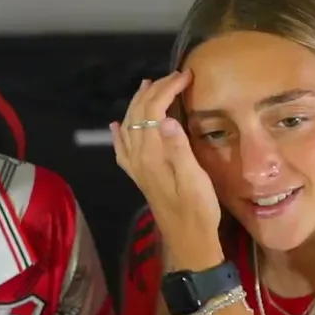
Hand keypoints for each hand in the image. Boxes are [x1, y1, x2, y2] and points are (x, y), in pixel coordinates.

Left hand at [110, 71, 221, 262]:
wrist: (188, 239)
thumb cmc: (197, 209)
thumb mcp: (194, 179)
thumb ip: (179, 149)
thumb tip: (165, 119)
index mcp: (152, 154)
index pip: (154, 109)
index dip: (168, 88)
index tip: (186, 75)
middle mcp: (138, 157)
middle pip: (139, 113)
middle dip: (155, 90)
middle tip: (175, 76)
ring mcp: (136, 166)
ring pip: (129, 125)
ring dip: (137, 103)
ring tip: (147, 86)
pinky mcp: (139, 176)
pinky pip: (122, 148)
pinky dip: (119, 132)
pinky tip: (117, 126)